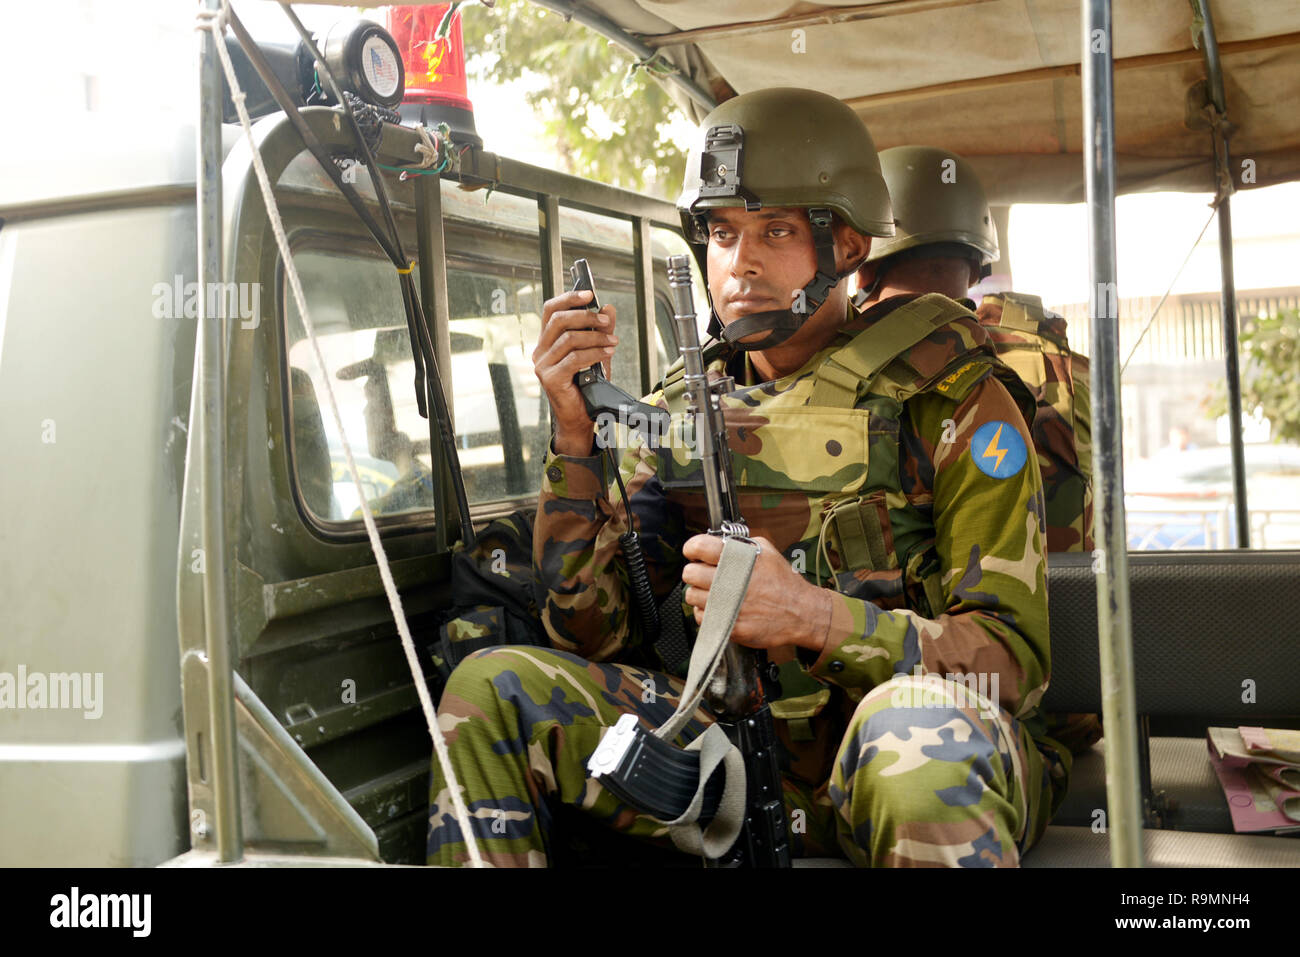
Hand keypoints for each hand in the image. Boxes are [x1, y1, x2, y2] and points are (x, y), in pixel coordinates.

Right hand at [532, 290, 618, 456]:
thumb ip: (601, 331)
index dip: (568, 298)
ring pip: (569, 339)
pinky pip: (574, 358)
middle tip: (606, 321)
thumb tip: (608, 308)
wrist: (582, 417)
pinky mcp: (550, 378)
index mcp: (547, 342)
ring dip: (595, 337)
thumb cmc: (587, 387)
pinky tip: (607, 352)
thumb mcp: (597, 353)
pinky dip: (594, 353)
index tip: (589, 293)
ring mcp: (542, 365)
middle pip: (558, 320)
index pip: (550, 310)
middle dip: (586, 316)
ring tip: (613, 341)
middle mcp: (540, 351)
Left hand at [681, 534, 832, 653]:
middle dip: (695, 573)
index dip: (691, 548)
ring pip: (691, 596)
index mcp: (737, 559)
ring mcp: (727, 604)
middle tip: (706, 576)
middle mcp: (729, 580)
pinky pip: (702, 617)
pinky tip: (722, 608)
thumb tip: (718, 542)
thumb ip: (740, 545)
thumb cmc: (784, 582)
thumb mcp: (767, 551)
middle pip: (689, 573)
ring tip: (715, 594)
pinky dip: (708, 613)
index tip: (693, 553)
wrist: (801, 612)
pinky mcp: (729, 625)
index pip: (698, 546)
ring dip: (700, 594)